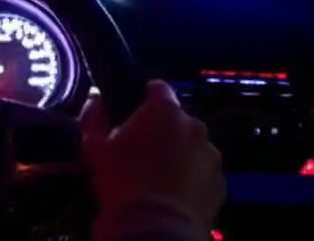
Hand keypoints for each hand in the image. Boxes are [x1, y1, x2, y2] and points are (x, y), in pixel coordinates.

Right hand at [79, 80, 224, 227]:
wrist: (155, 226)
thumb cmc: (122, 180)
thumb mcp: (94, 148)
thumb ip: (93, 118)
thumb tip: (94, 102)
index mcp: (164, 110)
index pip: (158, 87)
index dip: (145, 97)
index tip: (135, 111)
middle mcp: (194, 126)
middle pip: (177, 119)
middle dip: (163, 130)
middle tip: (142, 150)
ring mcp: (211, 154)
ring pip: (193, 146)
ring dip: (180, 154)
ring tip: (160, 176)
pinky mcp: (220, 182)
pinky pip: (203, 173)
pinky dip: (192, 178)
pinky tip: (174, 193)